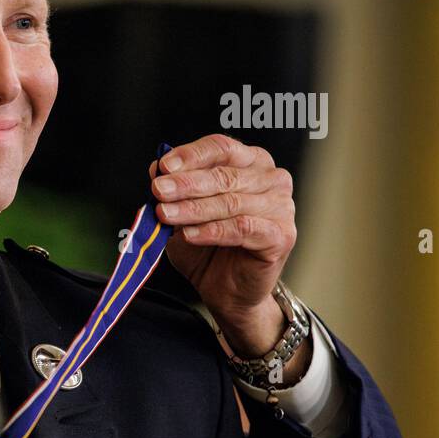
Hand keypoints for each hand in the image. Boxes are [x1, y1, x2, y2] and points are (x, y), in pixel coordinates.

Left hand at [148, 134, 305, 367]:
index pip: (221, 148)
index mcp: (251, 162)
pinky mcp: (281, 236)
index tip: (163, 167)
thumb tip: (157, 168)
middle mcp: (271, 179)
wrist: (226, 289)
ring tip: (165, 215)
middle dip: (186, 184)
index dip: (190, 156)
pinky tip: (189, 235)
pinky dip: (213, 231)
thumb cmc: (207, 245)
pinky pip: (243, 228)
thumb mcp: (182, 213)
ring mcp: (281, 206)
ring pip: (231, 202)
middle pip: (225, 175)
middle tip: (158, 190)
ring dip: (193, 209)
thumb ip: (173, 190)